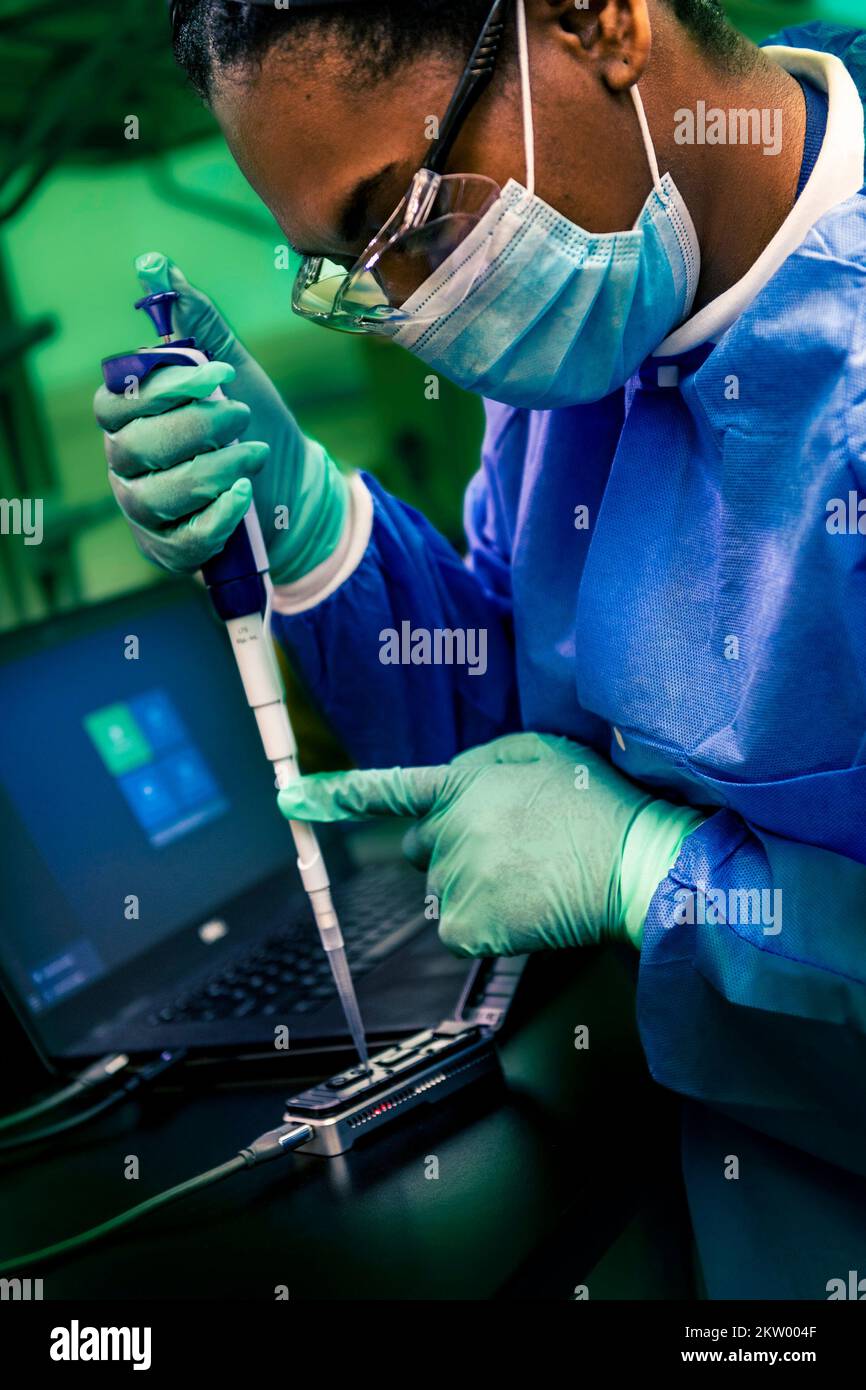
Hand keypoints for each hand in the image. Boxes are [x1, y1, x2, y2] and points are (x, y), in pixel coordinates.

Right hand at [93, 253, 347, 582]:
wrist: (295, 489)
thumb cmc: (253, 424)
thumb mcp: (233, 369)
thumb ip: (196, 323)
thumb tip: (157, 265)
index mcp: (130, 415)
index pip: (119, 400)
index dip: (166, 386)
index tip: (219, 373)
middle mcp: (126, 463)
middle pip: (136, 447)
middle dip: (195, 428)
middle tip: (242, 415)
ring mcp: (145, 510)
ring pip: (157, 496)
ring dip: (212, 472)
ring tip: (252, 455)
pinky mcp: (170, 550)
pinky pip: (181, 540)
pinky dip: (216, 517)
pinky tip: (243, 496)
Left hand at [277, 732, 694, 956]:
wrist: (631, 862)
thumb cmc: (596, 806)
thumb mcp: (543, 751)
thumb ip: (486, 761)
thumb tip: (456, 780)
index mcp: (461, 784)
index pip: (389, 789)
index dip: (338, 794)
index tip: (292, 798)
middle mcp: (446, 830)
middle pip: (422, 848)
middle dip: (452, 848)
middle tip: (511, 850)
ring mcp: (454, 879)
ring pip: (442, 892)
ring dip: (473, 887)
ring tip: (530, 877)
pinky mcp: (465, 924)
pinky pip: (455, 930)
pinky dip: (482, 926)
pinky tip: (523, 908)